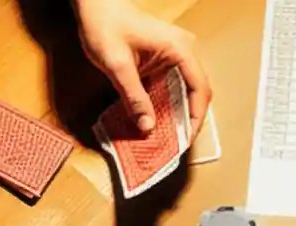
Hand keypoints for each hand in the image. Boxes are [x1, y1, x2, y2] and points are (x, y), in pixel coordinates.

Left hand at [75, 0, 210, 137]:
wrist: (95, 6)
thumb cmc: (106, 26)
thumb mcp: (118, 66)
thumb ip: (134, 97)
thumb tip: (147, 127)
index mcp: (180, 49)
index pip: (200, 89)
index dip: (196, 118)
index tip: (185, 140)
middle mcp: (185, 50)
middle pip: (198, 91)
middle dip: (188, 119)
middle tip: (176, 143)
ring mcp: (176, 54)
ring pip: (186, 90)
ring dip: (178, 112)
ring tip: (167, 135)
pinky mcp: (165, 59)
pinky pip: (174, 85)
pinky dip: (168, 103)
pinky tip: (157, 118)